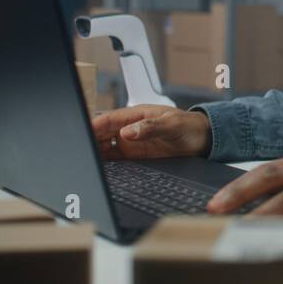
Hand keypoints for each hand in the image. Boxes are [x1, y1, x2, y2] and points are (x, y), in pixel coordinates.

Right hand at [90, 105, 210, 159]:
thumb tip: (127, 132)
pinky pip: (115, 160)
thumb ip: (150, 127)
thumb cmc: (189, 126)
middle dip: (90, 140)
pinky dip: (105, 163)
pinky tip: (99, 169)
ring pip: (105, 147)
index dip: (94, 125)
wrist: (202, 140)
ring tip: (85, 161)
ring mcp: (130, 143)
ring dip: (95, 153)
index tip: (83, 132)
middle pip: (102, 134)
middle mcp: (129, 128)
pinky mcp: (134, 156)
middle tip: (79, 151)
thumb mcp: (172, 124)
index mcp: (135, 115)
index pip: (108, 119)